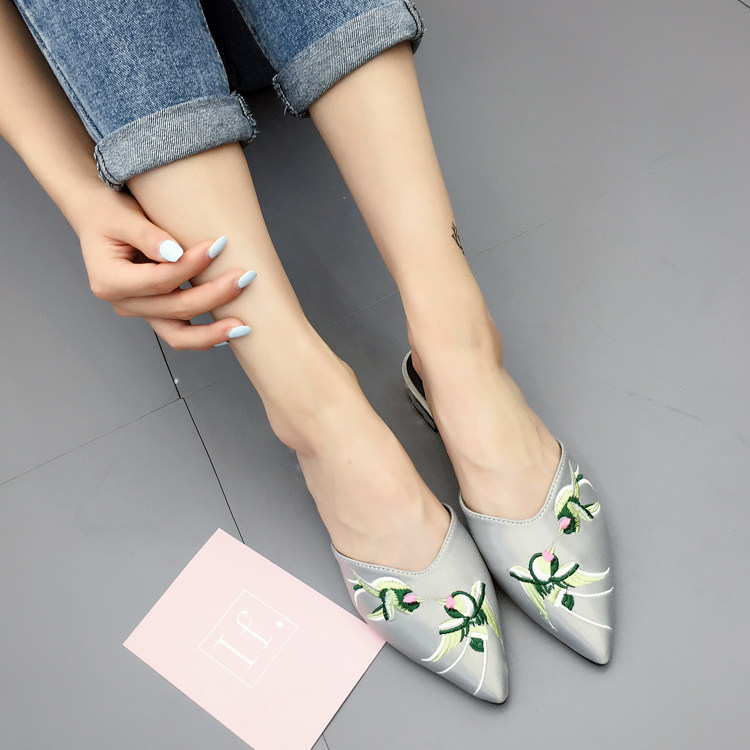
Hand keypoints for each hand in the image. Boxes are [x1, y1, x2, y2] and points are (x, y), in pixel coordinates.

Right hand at [74, 186, 253, 349]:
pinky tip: (230, 332)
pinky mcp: (156, 313)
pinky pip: (181, 332)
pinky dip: (206, 335)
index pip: (159, 280)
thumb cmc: (108, 215)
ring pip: (179, 334)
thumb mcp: (120, 216)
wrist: (99, 219)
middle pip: (175, 308)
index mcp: (110, 281)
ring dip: (213, 331)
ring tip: (244, 326)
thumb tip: (175, 253)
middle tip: (244, 277)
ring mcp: (141, 311)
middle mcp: (124, 303)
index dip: (190, 266)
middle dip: (213, 295)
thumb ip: (147, 235)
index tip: (217, 246)